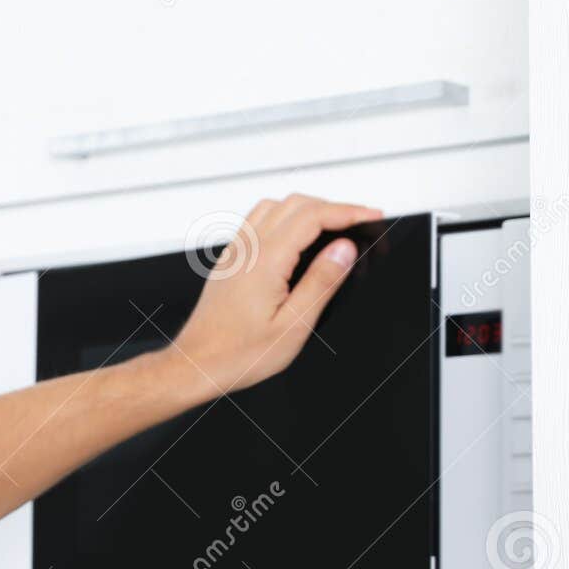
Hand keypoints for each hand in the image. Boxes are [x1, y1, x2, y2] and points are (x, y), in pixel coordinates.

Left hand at [167, 195, 381, 399]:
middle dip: (333, 207)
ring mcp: (236, 251)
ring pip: (276, 206)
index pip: (314, 217)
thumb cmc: (238, 354)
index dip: (348, 212)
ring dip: (308, 208)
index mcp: (266, 261)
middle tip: (359, 222)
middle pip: (296, 204)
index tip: (371, 215)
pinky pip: (258, 220)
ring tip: (333, 227)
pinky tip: (297, 236)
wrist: (197, 364)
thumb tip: (344, 250)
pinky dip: (285, 216)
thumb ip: (321, 283)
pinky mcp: (231, 259)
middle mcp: (248, 249)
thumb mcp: (293, 326)